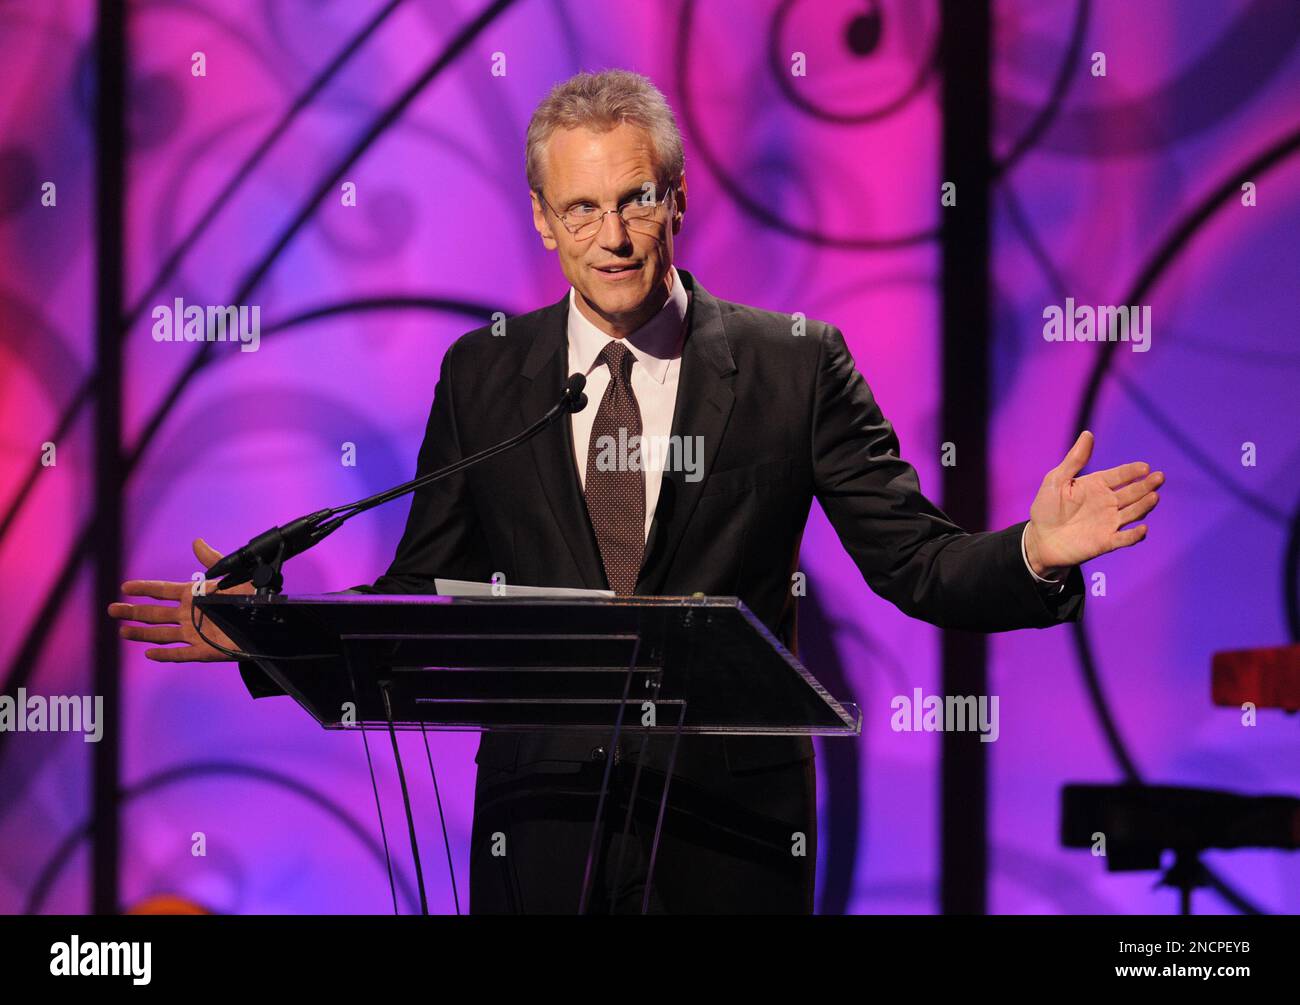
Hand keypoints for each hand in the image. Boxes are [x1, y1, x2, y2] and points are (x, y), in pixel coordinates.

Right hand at [107, 538, 252, 661]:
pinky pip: (181, 654)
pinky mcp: (205, 651)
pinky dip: (166, 656)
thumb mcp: (232, 575)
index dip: (144, 588)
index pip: (163, 591)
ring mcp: (196, 633)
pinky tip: (149, 654)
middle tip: (112, 609)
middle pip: (155, 614)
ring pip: (162, 634)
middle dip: (133, 611)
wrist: (270, 621)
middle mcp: (190, 614)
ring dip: (142, 634)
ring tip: (122, 632)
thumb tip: (196, 541)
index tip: (125, 587)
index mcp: (194, 595)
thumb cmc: (253, 597)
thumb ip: (212, 560)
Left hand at [1026, 430, 1163, 572]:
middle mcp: (1107, 503)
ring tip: (1154, 496)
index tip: (1145, 467)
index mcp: (1097, 485)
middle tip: (1159, 477)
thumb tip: (1088, 434)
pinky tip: (1142, 529)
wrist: (1038, 539)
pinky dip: (1134, 535)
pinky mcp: (1106, 542)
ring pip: (1133, 512)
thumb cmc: (1046, 508)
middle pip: (1132, 492)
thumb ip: (1074, 460)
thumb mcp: (1057, 480)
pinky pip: (1124, 538)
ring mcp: (1109, 522)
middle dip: (1147, 485)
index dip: (1133, 471)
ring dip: (1144, 505)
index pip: (1120, 475)